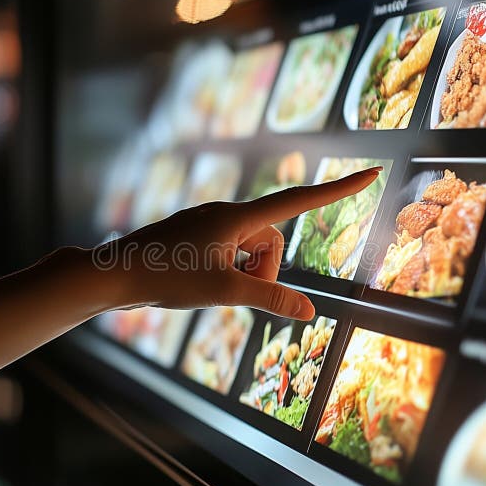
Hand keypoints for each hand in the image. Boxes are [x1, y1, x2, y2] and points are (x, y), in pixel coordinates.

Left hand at [93, 166, 382, 319]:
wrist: (114, 273)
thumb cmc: (167, 278)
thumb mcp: (224, 291)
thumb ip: (270, 300)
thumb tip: (309, 313)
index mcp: (238, 217)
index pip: (300, 199)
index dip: (339, 189)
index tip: (371, 172)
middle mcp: (226, 213)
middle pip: (272, 241)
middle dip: (264, 270)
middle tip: (234, 290)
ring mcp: (210, 224)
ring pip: (251, 250)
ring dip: (245, 274)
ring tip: (213, 288)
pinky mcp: (197, 237)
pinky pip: (230, 252)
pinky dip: (229, 271)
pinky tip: (200, 283)